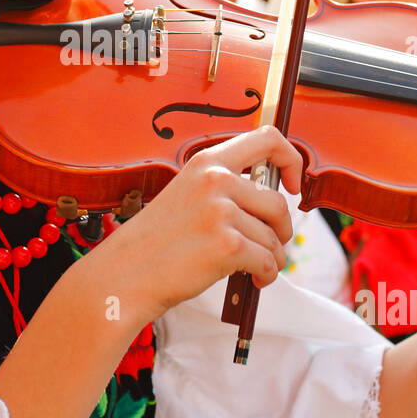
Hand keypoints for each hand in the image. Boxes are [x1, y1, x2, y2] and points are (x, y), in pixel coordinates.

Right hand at [110, 125, 303, 321]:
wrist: (125, 273)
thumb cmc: (157, 240)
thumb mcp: (187, 193)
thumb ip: (225, 186)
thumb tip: (273, 194)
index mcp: (207, 162)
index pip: (268, 139)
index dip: (291, 159)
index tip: (291, 184)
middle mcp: (216, 180)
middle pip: (278, 202)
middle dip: (281, 229)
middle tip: (270, 243)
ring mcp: (221, 212)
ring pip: (274, 237)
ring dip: (272, 257)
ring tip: (256, 267)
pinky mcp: (227, 245)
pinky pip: (267, 261)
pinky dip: (266, 275)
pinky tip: (254, 279)